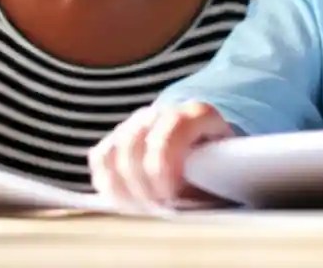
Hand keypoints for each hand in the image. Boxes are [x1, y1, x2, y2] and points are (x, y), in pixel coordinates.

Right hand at [89, 102, 235, 210]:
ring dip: (123, 189)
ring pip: (113, 153)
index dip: (162, 170)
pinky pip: (99, 157)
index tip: (169, 198)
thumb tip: (183, 199)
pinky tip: (125, 202)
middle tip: (157, 210)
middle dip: (141, 186)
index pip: (167, 137)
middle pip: (134, 148)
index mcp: (195, 114)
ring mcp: (137, 122)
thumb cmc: (219, 165)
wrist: (208, 144)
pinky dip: (107, 183)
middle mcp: (161, 112)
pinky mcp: (118, 136)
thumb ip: (205, 180)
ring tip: (143, 210)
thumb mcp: (223, 170)